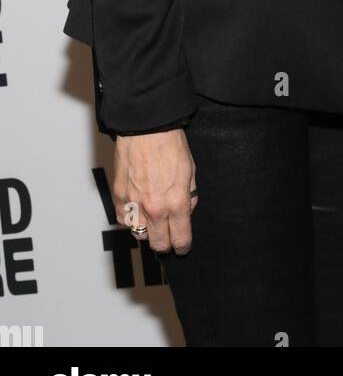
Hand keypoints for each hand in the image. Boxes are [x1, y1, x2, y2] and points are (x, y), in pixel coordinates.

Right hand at [113, 129, 197, 254]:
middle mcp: (154, 209)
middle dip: (166, 244)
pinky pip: (123, 220)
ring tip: (153, 221)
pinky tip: (137, 210)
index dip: (183, 246)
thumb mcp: (191, 171)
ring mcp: (134, 204)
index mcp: (176, 203)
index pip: (180, 239)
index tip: (182, 247)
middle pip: (158, 244)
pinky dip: (130, 219)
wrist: (146, 128)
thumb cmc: (170, 144)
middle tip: (169, 239)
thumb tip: (186, 211)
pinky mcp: (118, 197)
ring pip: (139, 234)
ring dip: (147, 231)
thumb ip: (189, 196)